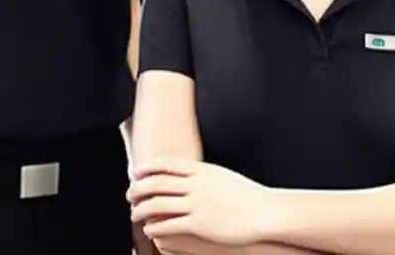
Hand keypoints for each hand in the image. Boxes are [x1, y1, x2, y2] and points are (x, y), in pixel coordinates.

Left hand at [128, 157, 276, 245]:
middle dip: (138, 189)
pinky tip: (149, 230)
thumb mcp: (222, 177)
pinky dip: (154, 227)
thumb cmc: (246, 196)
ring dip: (140, 210)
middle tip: (130, 196)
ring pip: (157, 204)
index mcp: (202, 170)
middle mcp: (197, 185)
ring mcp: (197, 205)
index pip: (166, 164)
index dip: (147, 168)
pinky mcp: (199, 224)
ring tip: (135, 215)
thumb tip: (186, 174)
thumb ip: (202, 175)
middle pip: (156, 183)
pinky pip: (168, 225)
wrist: (265, 213)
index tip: (136, 173)